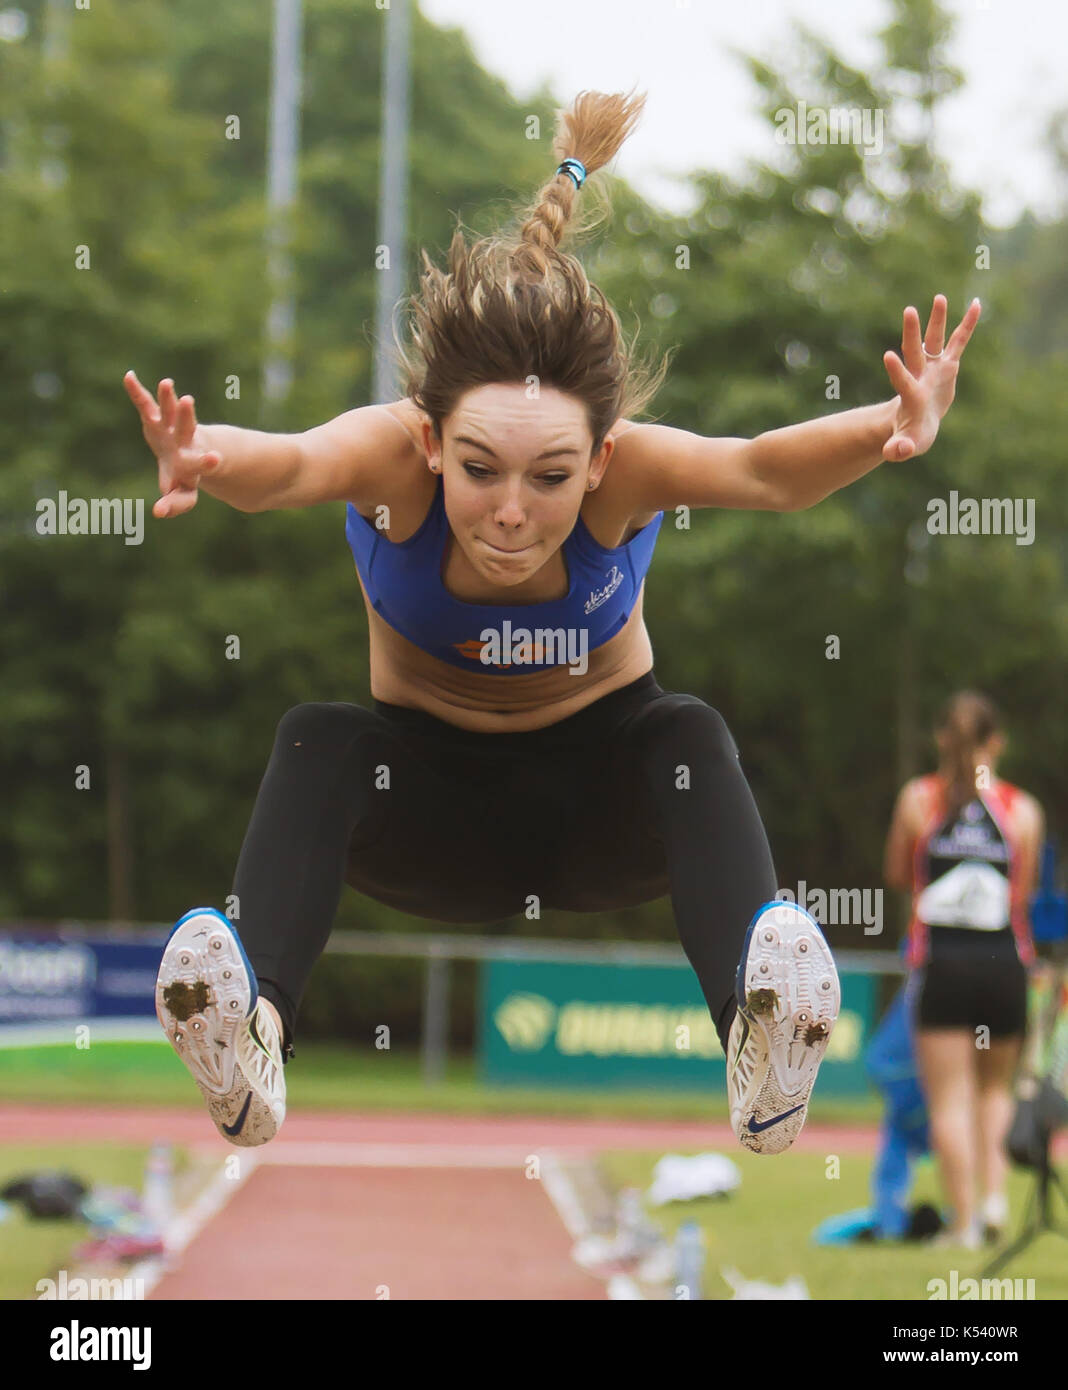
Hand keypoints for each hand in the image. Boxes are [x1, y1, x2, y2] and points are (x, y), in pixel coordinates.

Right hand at [123, 371, 219, 517]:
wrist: (186, 452)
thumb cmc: (184, 477)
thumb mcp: (182, 493)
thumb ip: (174, 504)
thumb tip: (157, 513)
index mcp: (192, 462)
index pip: (199, 464)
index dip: (206, 462)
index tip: (215, 458)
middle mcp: (184, 441)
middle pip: (186, 428)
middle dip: (185, 416)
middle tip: (187, 400)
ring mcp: (170, 427)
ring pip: (169, 411)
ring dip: (166, 398)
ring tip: (167, 382)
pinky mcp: (156, 418)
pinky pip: (145, 404)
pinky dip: (137, 392)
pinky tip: (128, 376)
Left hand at [881, 295, 981, 461]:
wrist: (917, 424)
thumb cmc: (911, 437)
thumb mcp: (907, 446)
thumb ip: (900, 449)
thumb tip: (895, 453)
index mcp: (911, 396)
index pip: (903, 381)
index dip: (896, 370)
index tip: (887, 354)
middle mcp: (920, 376)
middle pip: (914, 351)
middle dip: (912, 333)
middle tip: (909, 310)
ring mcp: (933, 368)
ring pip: (935, 341)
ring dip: (937, 320)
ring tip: (939, 297)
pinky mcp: (947, 366)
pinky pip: (959, 342)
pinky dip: (968, 325)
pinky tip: (977, 304)